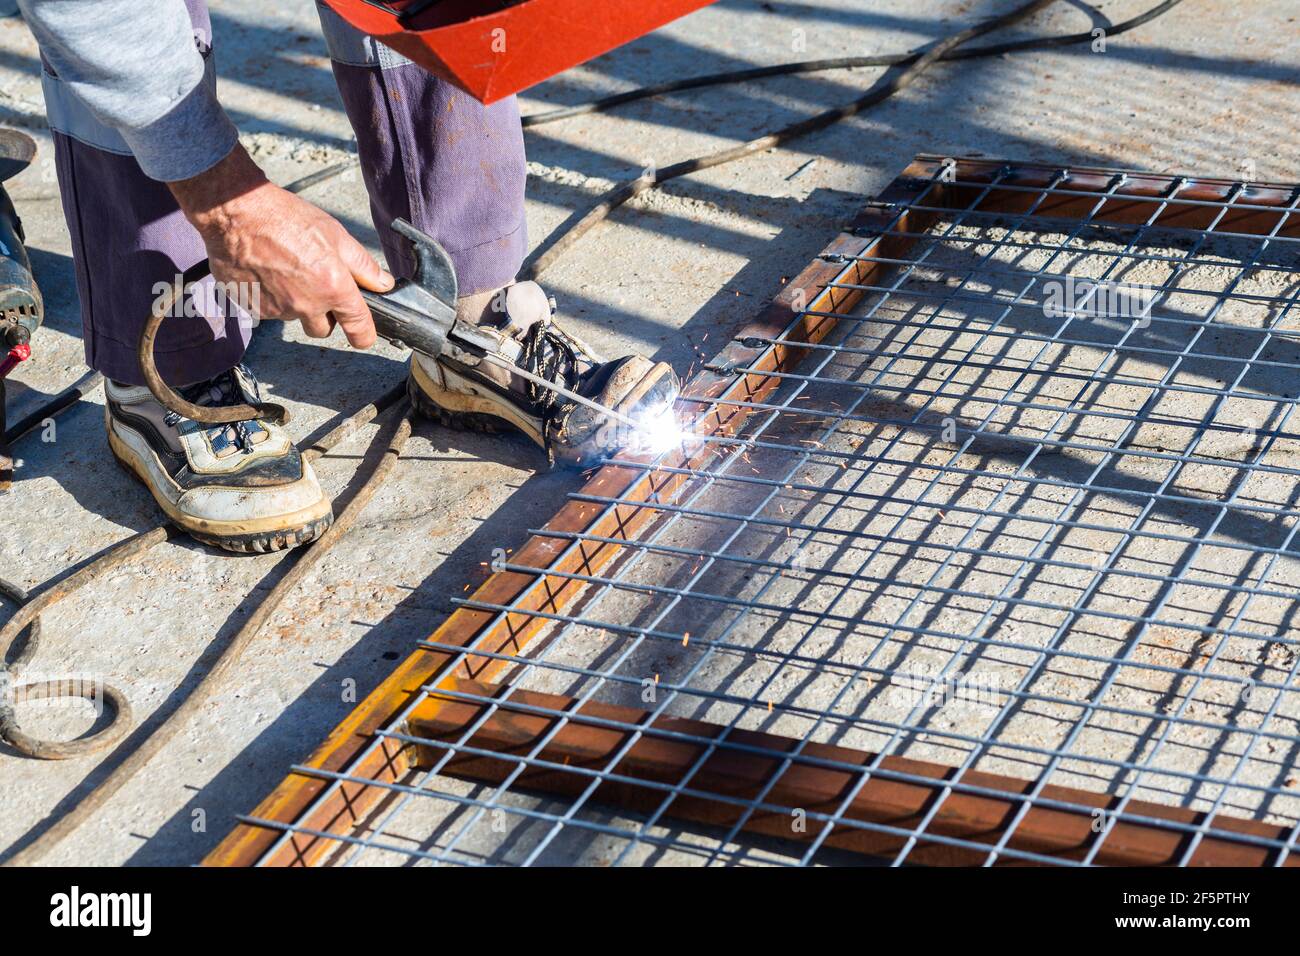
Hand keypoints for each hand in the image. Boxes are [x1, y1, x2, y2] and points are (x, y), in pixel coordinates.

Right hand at [168, 145, 393, 347]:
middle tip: (316, 286)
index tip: (363, 334)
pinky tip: (265, 271)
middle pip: (323, 329)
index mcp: (333, 289)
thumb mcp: (336, 235)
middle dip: (324, 315)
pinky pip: (268, 310)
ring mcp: (277, 310)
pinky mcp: (252, 307)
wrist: (236, 213)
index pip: (359, 330)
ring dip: (294, 302)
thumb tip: (383, 284)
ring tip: (285, 269)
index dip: (364, 334)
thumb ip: (363, 266)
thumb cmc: (285, 218)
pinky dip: (269, 297)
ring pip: (293, 317)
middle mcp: (306, 305)